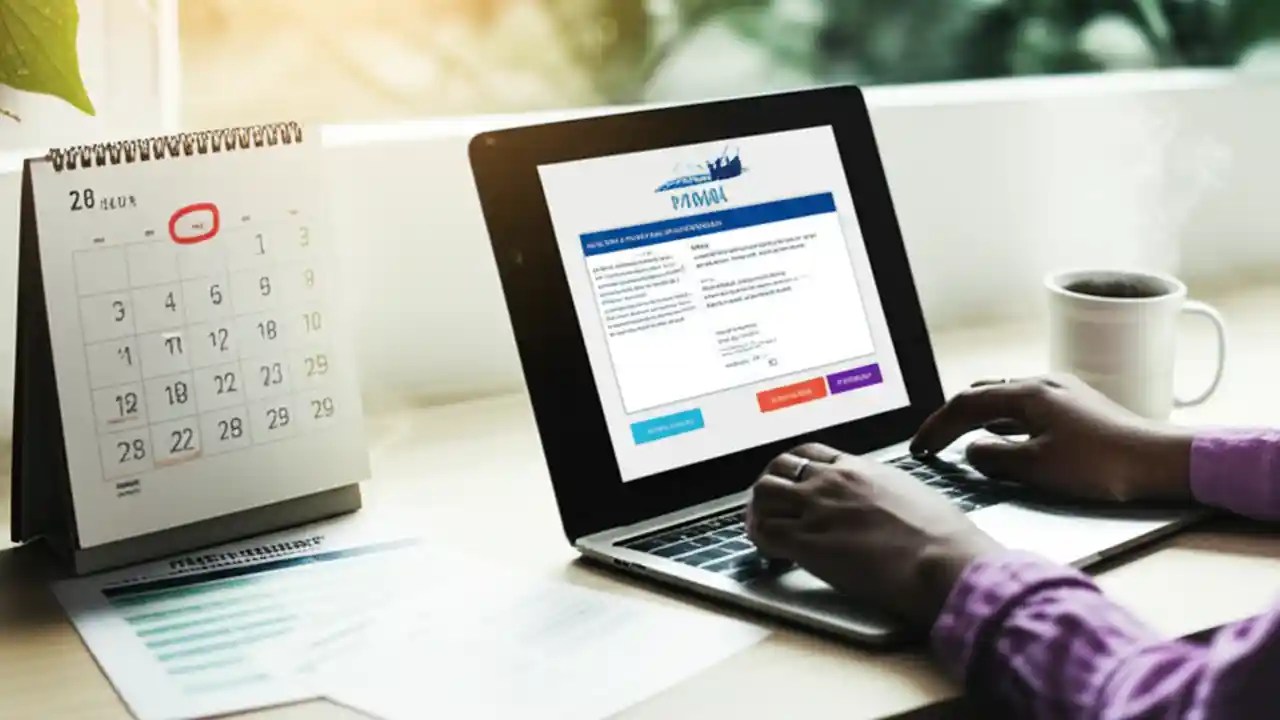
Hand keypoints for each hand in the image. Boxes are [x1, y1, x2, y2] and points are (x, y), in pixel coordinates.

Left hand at [746, 443, 1001, 628]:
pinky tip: (769, 553)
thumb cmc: (942, 536)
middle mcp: (831, 482)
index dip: (793, 469)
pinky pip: (764, 532)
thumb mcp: (911, 493)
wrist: (942, 561)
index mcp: (858, 468)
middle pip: (777, 468)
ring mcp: (816, 510)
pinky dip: (759, 541)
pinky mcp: (807, 543)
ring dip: (759, 512)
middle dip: (769, 487)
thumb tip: (884, 503)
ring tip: (764, 531)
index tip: (791, 484)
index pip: (808, 454)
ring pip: (763, 495)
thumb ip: (885, 491)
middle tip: (770, 508)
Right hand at [911, 374, 1194, 502]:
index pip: (965, 404)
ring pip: (1006, 398)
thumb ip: (995, 457)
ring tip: (964, 441)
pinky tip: (1008, 440)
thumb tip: (973, 451)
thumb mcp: (1037, 467)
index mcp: (1026, 393)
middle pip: (983, 393)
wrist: (1160, 461)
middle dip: (953, 417)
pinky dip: (1004, 421)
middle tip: (935, 442)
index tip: (919, 448)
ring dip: (979, 418)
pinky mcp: (1077, 406)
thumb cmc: (1099, 465)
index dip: (937, 426)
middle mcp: (1041, 383)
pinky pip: (1027, 407)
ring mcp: (1062, 391)